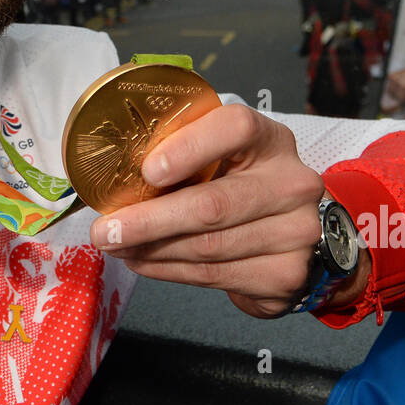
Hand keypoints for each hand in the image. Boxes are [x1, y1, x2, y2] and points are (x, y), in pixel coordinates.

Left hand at [89, 103, 329, 318]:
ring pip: (207, 247)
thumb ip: (187, 156)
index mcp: (271, 140)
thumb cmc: (246, 185)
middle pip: (212, 205)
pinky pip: (213, 275)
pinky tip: (143, 261)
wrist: (300, 235)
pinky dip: (168, 270)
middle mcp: (291, 184)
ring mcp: (295, 233)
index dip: (189, 147)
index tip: (148, 171)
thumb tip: (117, 175)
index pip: (235, 128)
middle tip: (104, 230)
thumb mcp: (227, 157)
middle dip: (148, 221)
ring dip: (151, 250)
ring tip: (115, 246)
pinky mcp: (284, 276)